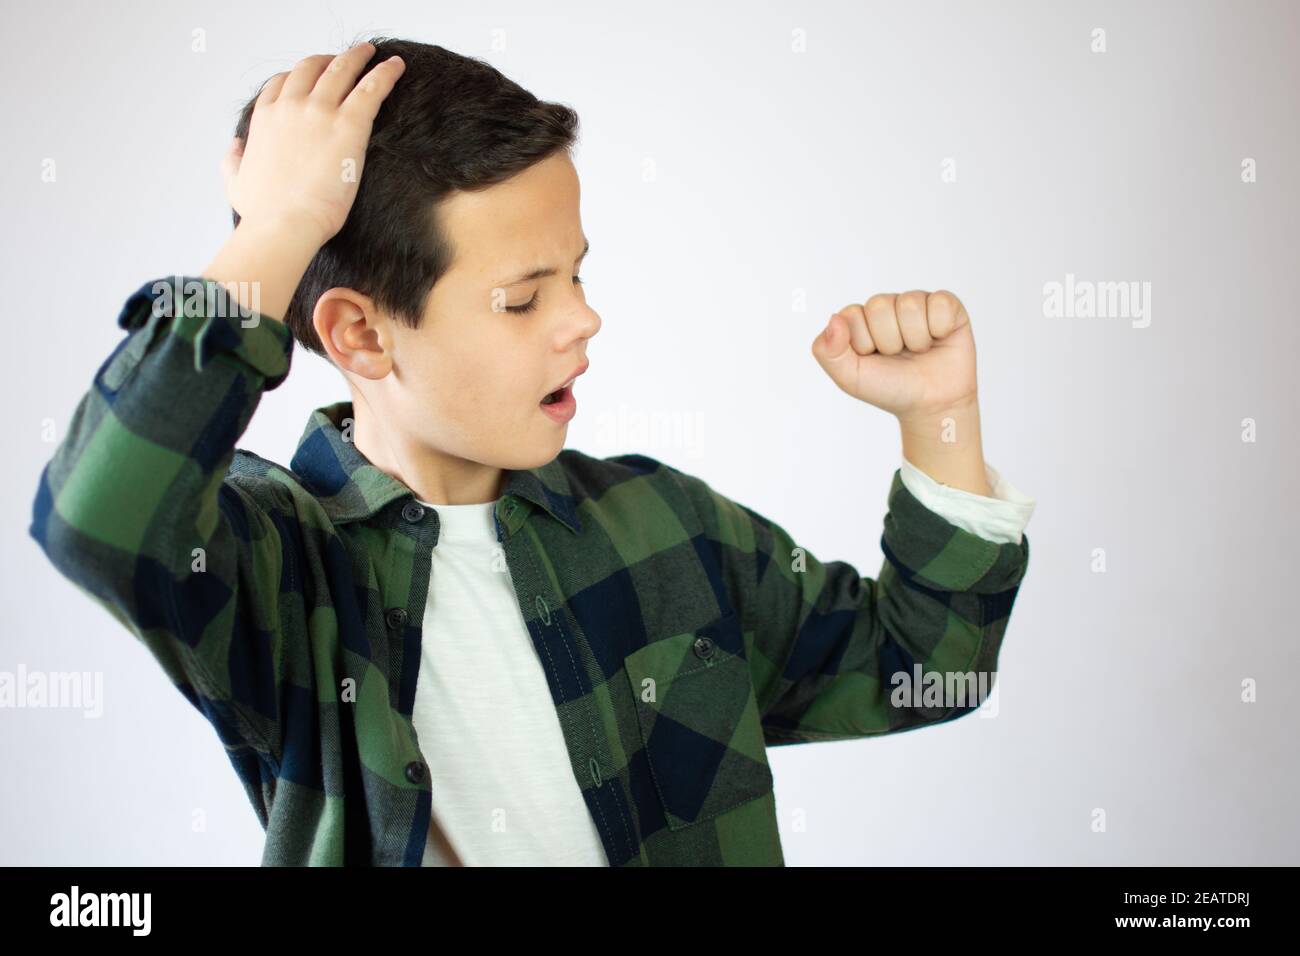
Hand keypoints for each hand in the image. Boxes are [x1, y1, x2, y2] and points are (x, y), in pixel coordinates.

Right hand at [221, 41, 404, 247]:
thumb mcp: (236, 182)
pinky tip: (397, 67)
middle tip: (345, 60)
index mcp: (265, 118)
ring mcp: (319, 112)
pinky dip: (386, 73)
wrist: (285, 225)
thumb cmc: (264, 213)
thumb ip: (233, 160)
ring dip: (357, 57)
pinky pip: (371, 87)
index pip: (281, 83)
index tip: (313, 78)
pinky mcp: (349, 124)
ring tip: (371, 52)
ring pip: (341, 69)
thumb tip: (235, 146)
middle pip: (310, 68)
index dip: (298, 76)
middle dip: (328, 60)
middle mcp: (290, 107)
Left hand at [811, 290, 977, 421]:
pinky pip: (940, 302)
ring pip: (909, 305)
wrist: (931, 405)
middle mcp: (886, 307)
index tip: (874, 359)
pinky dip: (940, 328)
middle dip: (889, 341)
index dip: (864, 343)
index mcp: (859, 318)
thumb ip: (828, 351)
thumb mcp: (849, 378)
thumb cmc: (890, 388)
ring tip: (918, 351)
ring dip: (915, 338)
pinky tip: (938, 339)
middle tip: (898, 356)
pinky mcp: (946, 305)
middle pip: (880, 306)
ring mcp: (916, 303)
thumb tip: (834, 318)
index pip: (852, 314)